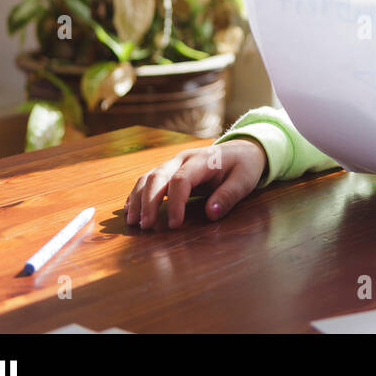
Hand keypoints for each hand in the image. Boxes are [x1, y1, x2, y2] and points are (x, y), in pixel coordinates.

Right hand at [124, 138, 266, 229]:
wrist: (242, 149)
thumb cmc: (244, 166)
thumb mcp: (245, 180)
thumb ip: (229, 196)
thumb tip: (211, 214)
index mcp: (203, 159)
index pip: (182, 180)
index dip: (175, 203)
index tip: (174, 225)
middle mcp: (183, 159)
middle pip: (158, 176)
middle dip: (148, 202)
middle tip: (145, 226)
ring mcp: (174, 163)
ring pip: (148, 177)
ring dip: (138, 199)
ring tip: (133, 222)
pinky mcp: (170, 170)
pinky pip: (148, 179)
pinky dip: (137, 194)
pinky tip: (130, 209)